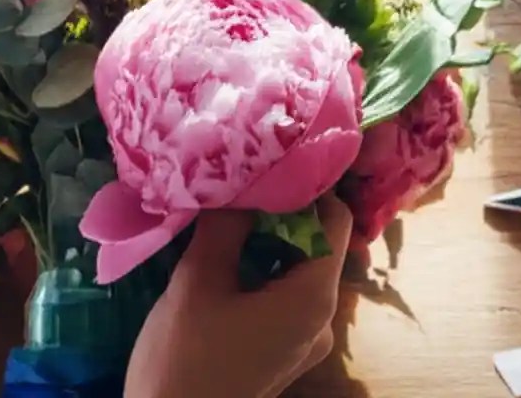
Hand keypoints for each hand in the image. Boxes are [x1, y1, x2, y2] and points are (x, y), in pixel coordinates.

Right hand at [124, 194, 352, 397]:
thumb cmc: (184, 357)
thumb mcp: (198, 281)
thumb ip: (225, 225)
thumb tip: (239, 178)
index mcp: (315, 297)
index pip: (336, 218)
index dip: (306, 185)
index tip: (264, 163)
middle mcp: (322, 318)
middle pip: (316, 243)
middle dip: (278, 210)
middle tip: (236, 184)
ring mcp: (303, 340)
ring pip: (295, 269)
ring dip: (264, 239)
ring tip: (223, 214)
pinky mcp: (280, 352)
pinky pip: (281, 295)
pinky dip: (258, 269)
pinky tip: (221, 255)